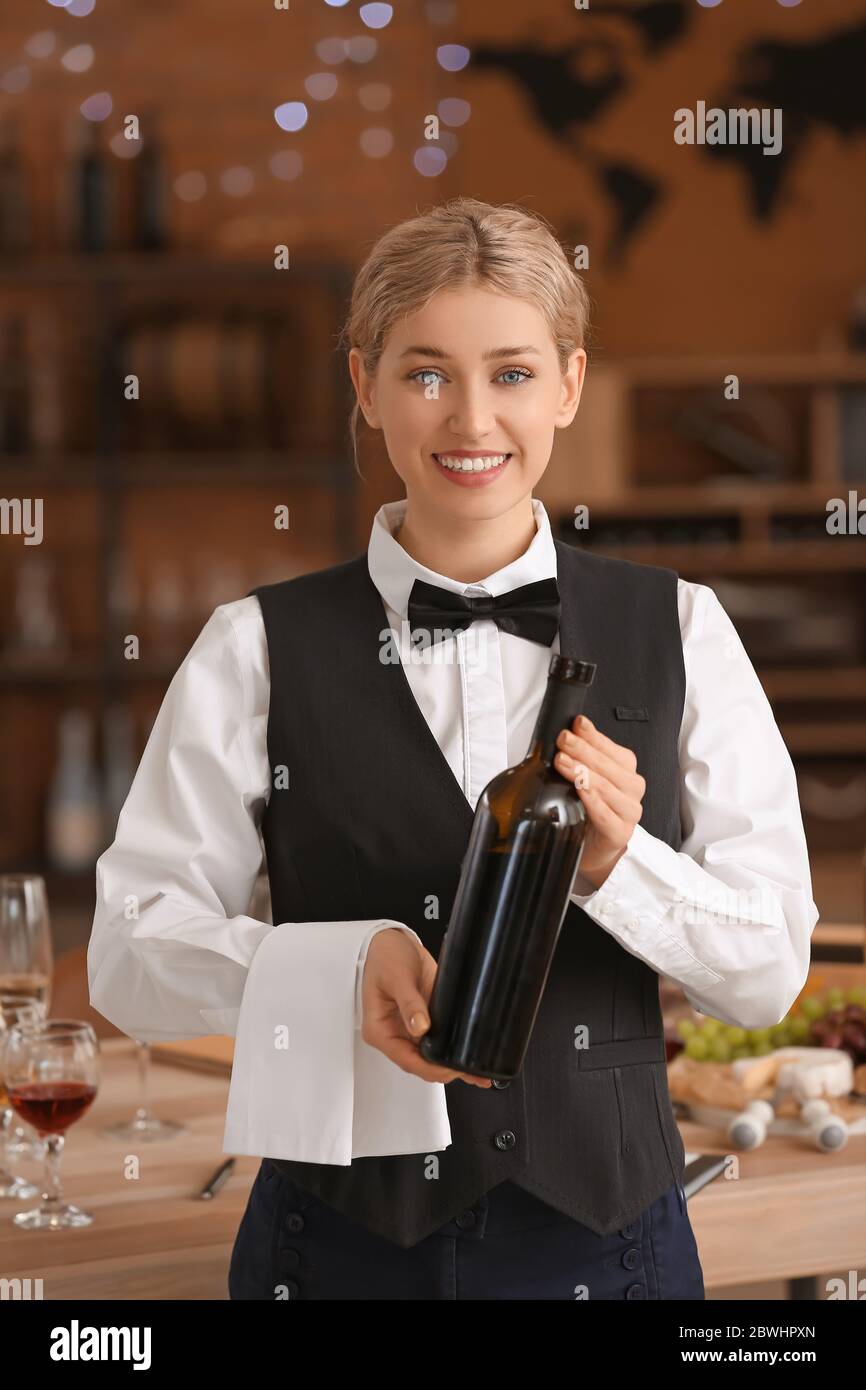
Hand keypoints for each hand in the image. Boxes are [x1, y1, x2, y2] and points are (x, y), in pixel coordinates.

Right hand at [361, 928, 491, 1088]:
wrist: (394, 941)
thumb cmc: (385, 957)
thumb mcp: (396, 977)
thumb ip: (409, 1002)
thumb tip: (420, 1027)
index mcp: (380, 1030)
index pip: (406, 1060)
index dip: (430, 1067)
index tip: (450, 1068)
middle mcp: (395, 1035)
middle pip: (421, 1063)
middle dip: (445, 1069)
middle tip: (470, 1069)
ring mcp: (411, 1030)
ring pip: (433, 1057)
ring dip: (454, 1064)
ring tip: (479, 1073)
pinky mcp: (426, 1021)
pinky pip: (441, 1041)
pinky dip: (455, 1049)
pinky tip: (472, 1059)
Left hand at [552, 714, 645, 889]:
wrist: (593, 848)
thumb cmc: (587, 809)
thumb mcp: (583, 779)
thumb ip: (578, 758)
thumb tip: (563, 734)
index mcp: (626, 771)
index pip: (612, 749)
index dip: (594, 735)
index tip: (576, 723)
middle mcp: (632, 789)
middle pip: (609, 766)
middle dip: (584, 750)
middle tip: (564, 740)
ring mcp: (629, 812)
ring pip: (607, 788)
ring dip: (584, 773)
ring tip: (563, 762)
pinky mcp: (619, 833)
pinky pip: (606, 815)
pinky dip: (592, 801)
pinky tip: (579, 790)